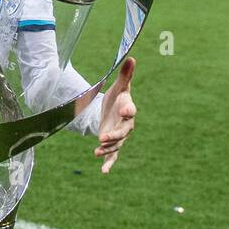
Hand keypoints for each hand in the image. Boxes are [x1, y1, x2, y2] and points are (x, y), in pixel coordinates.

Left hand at [95, 57, 136, 173]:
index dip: (128, 109)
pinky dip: (109, 163)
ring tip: (97, 151)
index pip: (130, 109)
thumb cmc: (117, 97)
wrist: (112, 111)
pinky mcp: (113, 144)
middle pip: (123, 131)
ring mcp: (119, 136)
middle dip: (114, 135)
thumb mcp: (118, 86)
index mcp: (128, 108)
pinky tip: (104, 171)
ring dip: (108, 148)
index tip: (125, 109)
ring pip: (116, 144)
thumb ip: (125, 74)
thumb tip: (131, 56)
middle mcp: (126, 124)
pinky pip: (113, 155)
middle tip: (104, 137)